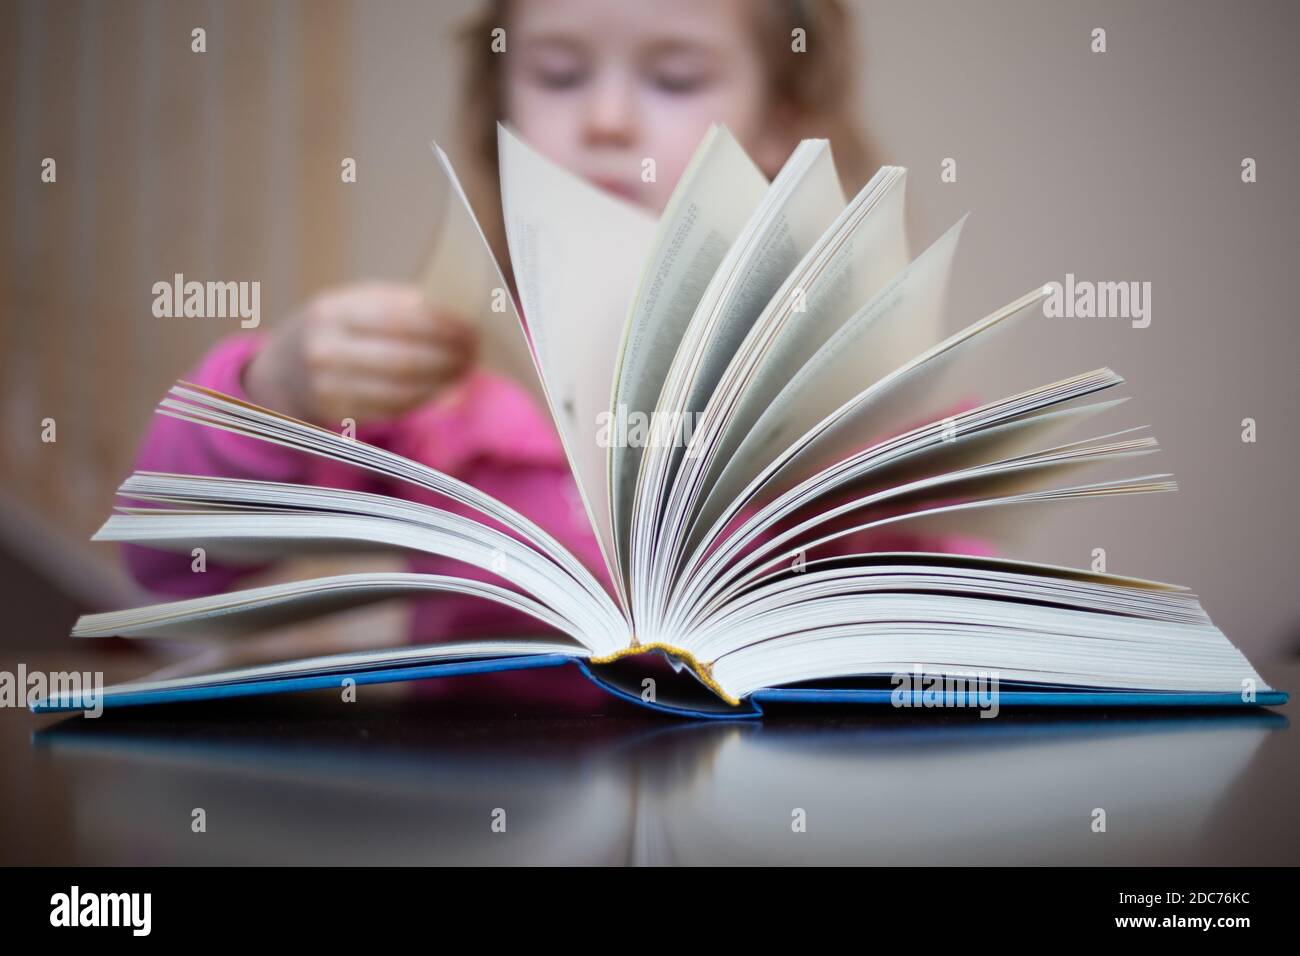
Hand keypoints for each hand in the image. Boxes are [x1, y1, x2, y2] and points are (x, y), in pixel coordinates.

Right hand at [244, 282, 477, 424]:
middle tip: (475, 352)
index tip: (471, 327)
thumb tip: (459, 317)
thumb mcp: (354, 304)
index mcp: (332, 312)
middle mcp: (325, 351)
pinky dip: (426, 398)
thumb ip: (401, 306)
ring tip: (465, 369)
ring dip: (443, 382)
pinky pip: (395, 409)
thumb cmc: (334, 328)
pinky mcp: (340, 415)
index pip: (399, 319)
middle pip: (404, 360)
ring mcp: (329, 388)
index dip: (441, 326)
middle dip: (448, 357)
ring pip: (403, 389)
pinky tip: (443, 388)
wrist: (280, 371)